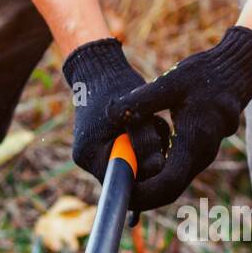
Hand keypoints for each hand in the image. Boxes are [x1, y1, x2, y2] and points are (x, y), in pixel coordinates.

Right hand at [63, 38, 168, 183]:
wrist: (99, 69)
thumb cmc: (116, 86)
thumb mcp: (134, 114)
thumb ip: (146, 142)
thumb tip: (159, 169)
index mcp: (91, 156)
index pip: (123, 183)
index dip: (147, 176)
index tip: (162, 155)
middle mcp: (89, 161)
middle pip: (129, 176)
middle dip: (149, 158)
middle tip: (158, 130)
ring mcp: (95, 155)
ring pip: (132, 165)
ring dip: (149, 149)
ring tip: (153, 123)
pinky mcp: (105, 147)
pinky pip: (129, 154)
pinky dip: (143, 143)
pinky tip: (148, 126)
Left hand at [110, 26, 251, 211]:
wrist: (234, 74)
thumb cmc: (203, 75)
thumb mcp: (170, 83)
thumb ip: (141, 100)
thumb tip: (111, 113)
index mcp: (195, 140)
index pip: (168, 182)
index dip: (144, 193)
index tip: (121, 190)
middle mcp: (202, 155)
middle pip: (170, 190)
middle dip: (143, 196)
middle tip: (115, 190)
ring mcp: (202, 157)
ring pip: (173, 184)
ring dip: (148, 187)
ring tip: (120, 179)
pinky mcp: (198, 153)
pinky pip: (176, 174)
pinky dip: (156, 176)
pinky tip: (135, 167)